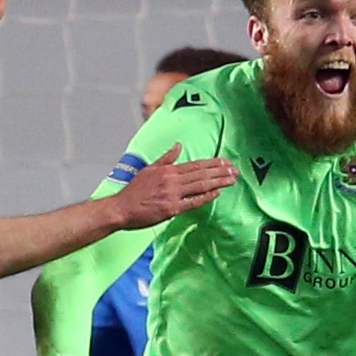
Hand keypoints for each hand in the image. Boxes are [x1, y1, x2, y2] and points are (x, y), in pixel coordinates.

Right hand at [107, 144, 237, 227]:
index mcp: (168, 170)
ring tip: (231, 180)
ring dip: (218, 182)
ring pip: (200, 185)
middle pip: (201, 173)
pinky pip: (193, 201)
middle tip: (235, 170)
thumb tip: (178, 146)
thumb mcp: (149, 169)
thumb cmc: (133, 191)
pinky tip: (217, 193)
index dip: (212, 163)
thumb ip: (166, 158)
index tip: (225, 161)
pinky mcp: (172, 208)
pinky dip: (206, 197)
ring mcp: (173, 194)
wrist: (121, 208)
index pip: (195, 164)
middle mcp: (172, 180)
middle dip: (220, 171)